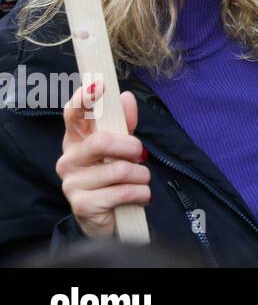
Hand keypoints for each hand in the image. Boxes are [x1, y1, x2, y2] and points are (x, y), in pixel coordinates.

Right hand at [56, 83, 149, 239]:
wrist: (109, 219)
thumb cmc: (114, 177)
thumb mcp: (122, 147)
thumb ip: (124, 123)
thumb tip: (126, 97)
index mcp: (76, 140)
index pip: (72, 115)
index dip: (84, 99)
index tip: (98, 86)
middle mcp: (68, 159)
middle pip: (100, 142)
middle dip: (131, 147)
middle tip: (140, 155)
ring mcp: (72, 183)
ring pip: (118, 169)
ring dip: (141, 175)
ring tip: (140, 180)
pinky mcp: (82, 205)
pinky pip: (122, 192)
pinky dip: (141, 193)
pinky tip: (140, 196)